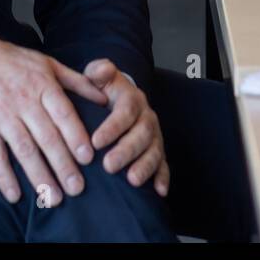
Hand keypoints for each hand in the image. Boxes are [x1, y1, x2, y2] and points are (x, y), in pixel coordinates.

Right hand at [0, 35, 108, 206]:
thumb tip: (105, 98)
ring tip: (53, 198)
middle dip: (63, 165)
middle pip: (46, 137)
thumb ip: (77, 81)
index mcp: (42, 85)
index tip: (88, 159)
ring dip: (39, 176)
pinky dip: (4, 176)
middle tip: (77, 189)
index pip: (63, 114)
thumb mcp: (46, 64)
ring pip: (24, 149)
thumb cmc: (12, 61)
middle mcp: (23, 100)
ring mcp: (0, 114)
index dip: (75, 136)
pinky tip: (15, 195)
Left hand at [84, 59, 169, 196]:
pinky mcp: (157, 150)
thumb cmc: (104, 91)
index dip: (112, 127)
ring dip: (145, 166)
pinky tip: (158, 191)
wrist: (120, 98)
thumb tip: (103, 69)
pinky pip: (164, 164)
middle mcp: (147, 117)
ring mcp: (154, 135)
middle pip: (142, 134)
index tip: (95, 142)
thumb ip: (98, 72)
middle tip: (109, 166)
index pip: (125, 112)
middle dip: (126, 151)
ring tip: (132, 181)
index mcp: (132, 99)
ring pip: (155, 151)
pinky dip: (162, 177)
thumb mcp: (98, 77)